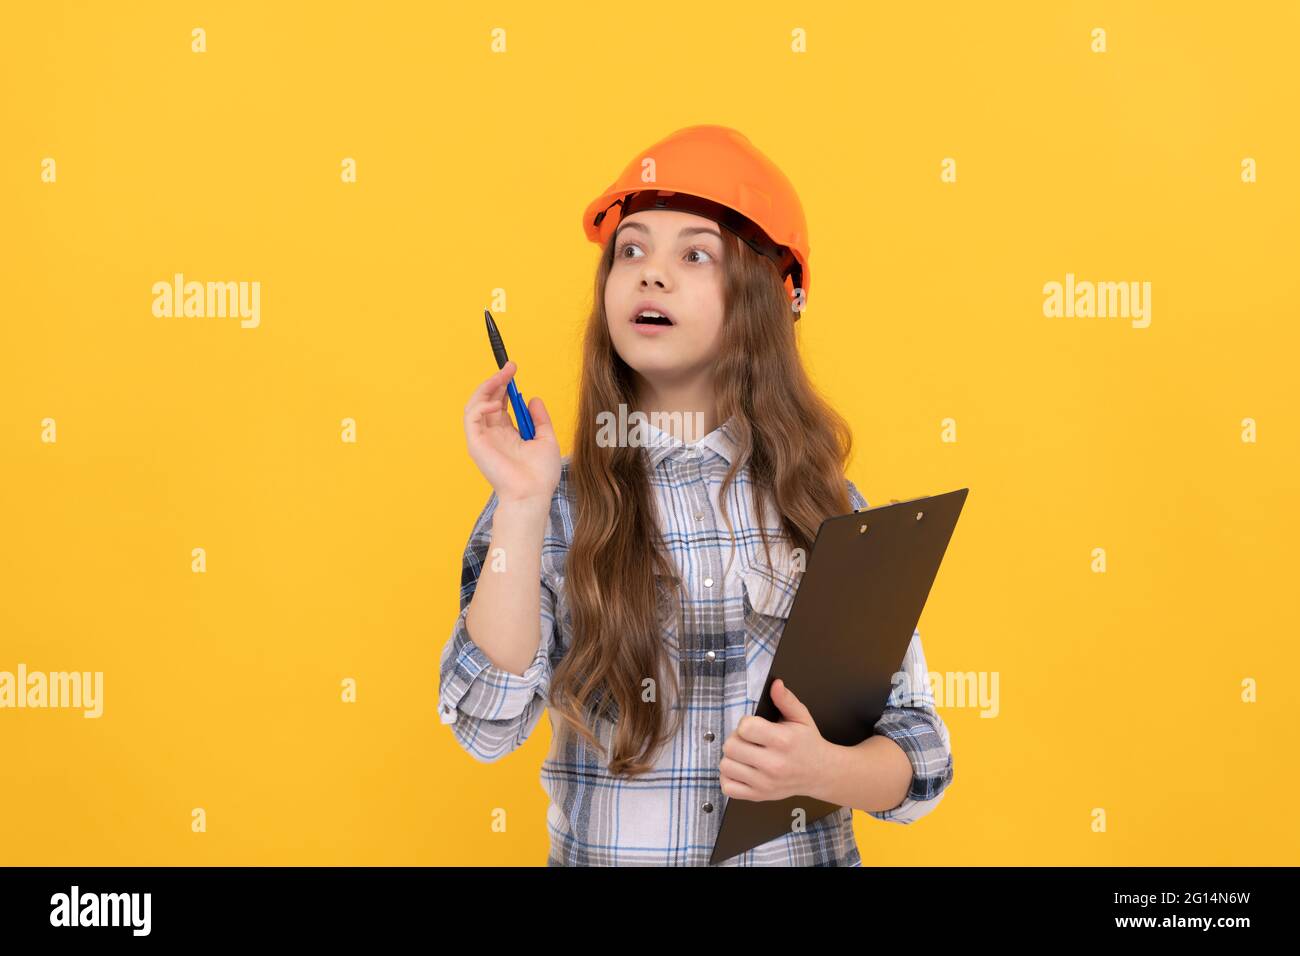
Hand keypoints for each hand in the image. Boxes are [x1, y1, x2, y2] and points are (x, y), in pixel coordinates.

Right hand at [463, 360, 560, 508]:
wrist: (533, 494)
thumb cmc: (540, 474)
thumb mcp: (546, 439)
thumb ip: (540, 419)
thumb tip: (533, 398)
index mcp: (507, 433)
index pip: (500, 403)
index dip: (505, 385)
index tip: (514, 370)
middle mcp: (492, 434)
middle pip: (487, 399)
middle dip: (497, 381)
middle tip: (510, 367)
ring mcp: (483, 438)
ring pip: (475, 404)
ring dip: (487, 387)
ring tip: (502, 378)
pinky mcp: (475, 443)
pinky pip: (471, 418)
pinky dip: (481, 405)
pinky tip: (497, 402)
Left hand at [719, 679, 834, 802]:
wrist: (821, 773)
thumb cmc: (808, 743)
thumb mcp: (802, 717)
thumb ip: (786, 700)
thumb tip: (775, 684)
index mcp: (782, 741)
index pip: (745, 728)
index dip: (746, 723)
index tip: (755, 725)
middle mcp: (773, 764)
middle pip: (731, 746)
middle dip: (736, 739)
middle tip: (749, 740)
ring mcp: (764, 783)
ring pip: (725, 766)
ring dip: (732, 758)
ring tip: (746, 755)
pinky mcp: (758, 796)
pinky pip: (728, 787)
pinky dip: (729, 777)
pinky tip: (742, 769)